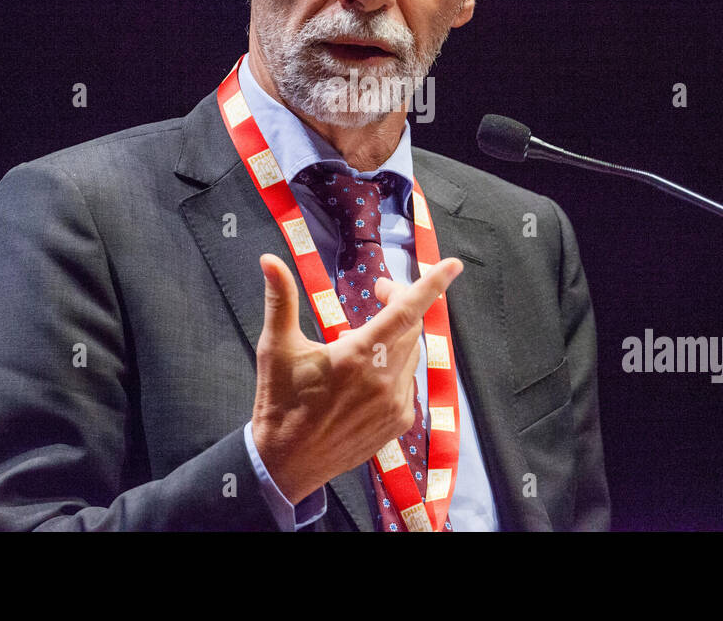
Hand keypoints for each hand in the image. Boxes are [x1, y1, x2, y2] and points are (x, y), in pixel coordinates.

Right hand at [249, 253, 462, 504]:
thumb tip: (269, 260)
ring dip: (396, 337)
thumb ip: (281, 299)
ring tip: (360, 342)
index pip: (405, 312)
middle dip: (400, 302)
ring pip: (411, 354)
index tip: (453, 266)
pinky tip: (369, 374)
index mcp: (357, 357)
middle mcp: (383, 380)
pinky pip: (409, 381)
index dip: (432, 286)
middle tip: (379, 292)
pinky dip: (396, 367)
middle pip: (411, 327)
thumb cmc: (280, 403)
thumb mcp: (276, 347)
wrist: (286, 462)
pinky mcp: (399, 422)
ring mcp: (395, 404)